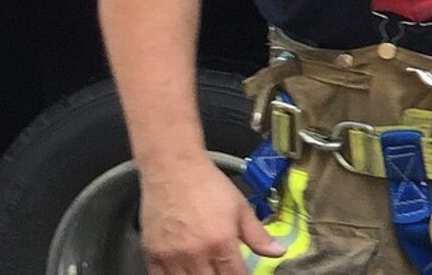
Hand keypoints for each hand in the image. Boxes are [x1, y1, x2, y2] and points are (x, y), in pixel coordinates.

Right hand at [139, 158, 284, 273]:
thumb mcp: (241, 207)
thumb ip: (258, 235)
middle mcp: (196, 254)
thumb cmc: (207, 184)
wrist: (173, 168)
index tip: (241, 274)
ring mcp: (172, 256)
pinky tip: (184, 272)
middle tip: (223, 270)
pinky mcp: (152, 254)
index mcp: (222, 242)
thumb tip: (279, 252)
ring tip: (205, 270)